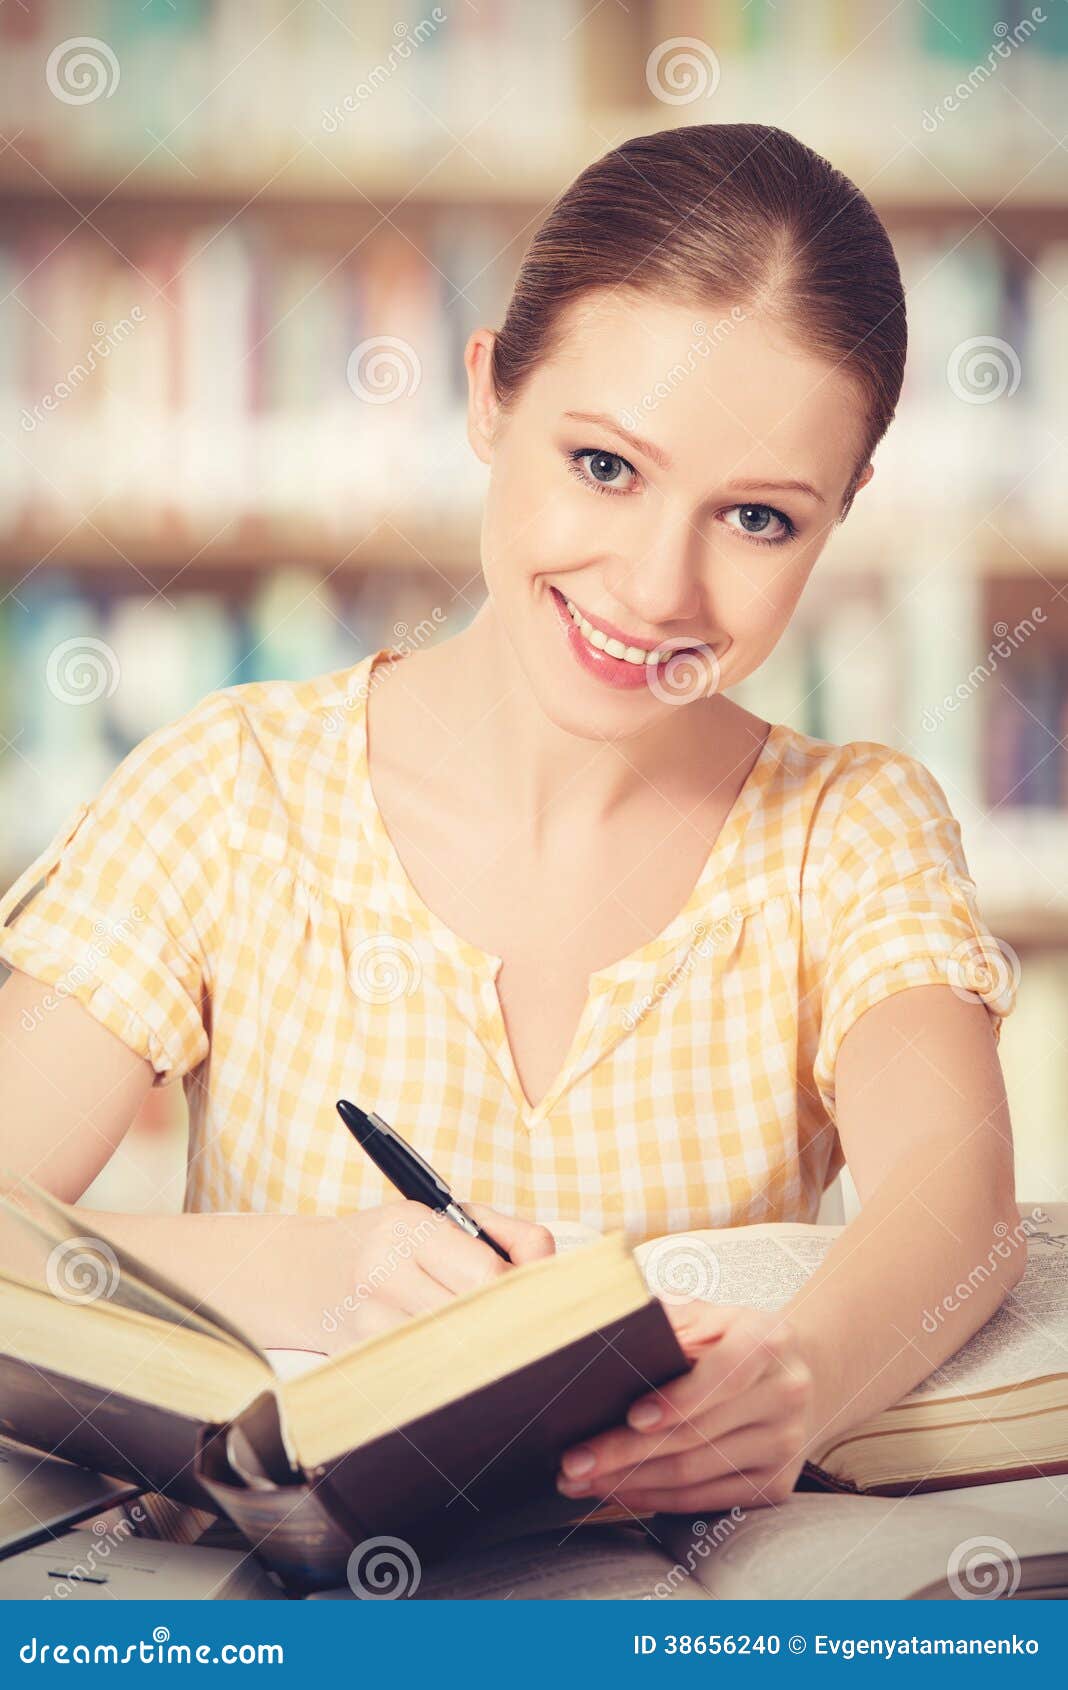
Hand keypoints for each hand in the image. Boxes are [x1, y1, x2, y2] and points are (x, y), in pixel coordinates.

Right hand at [313, 1201, 555, 1353]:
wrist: (304, 1275)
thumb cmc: (391, 1243)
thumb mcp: (442, 1216)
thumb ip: (505, 1234)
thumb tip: (551, 1271)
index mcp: (407, 1227)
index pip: (485, 1272)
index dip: (519, 1288)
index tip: (533, 1297)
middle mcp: (382, 1273)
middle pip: (473, 1317)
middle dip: (506, 1324)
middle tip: (524, 1328)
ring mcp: (367, 1323)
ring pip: (455, 1353)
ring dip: (483, 1351)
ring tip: (490, 1342)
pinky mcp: (362, 1362)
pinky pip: (428, 1376)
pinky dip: (453, 1371)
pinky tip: (457, 1362)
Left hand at [555, 1302, 814, 1513]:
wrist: (794, 1373)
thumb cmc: (730, 1337)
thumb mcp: (707, 1313)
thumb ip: (669, 1320)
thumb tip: (608, 1334)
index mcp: (770, 1340)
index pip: (725, 1373)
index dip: (679, 1399)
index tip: (633, 1416)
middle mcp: (786, 1394)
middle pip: (697, 1433)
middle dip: (626, 1451)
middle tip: (573, 1461)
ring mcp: (785, 1445)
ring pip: (694, 1473)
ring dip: (630, 1481)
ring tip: (580, 1480)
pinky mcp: (774, 1485)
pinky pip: (704, 1499)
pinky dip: (655, 1498)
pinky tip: (617, 1492)